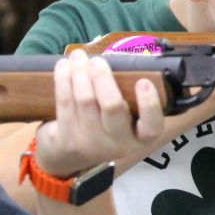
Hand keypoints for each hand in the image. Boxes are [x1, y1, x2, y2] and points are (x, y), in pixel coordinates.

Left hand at [33, 49, 165, 176]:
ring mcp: (91, 144)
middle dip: (103, 77)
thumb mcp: (121, 119)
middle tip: (97, 61)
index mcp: (138, 137)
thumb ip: (126, 95)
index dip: (149, 104)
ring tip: (78, 56)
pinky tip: (63, 66)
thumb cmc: (102, 126)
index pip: (151, 127)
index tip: (143, 81)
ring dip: (80, 72)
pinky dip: (63, 80)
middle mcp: (118, 144)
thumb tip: (119, 58)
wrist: (68, 157)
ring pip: (85, 100)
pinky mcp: (68, 140)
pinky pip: (65, 103)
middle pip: (112, 107)